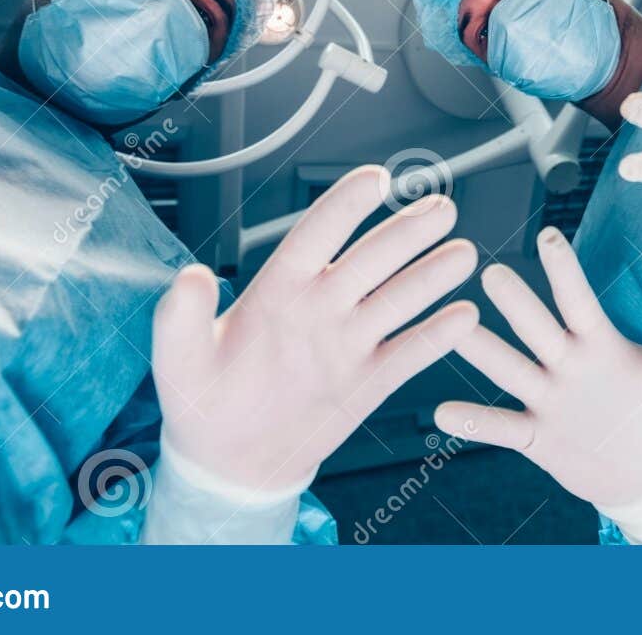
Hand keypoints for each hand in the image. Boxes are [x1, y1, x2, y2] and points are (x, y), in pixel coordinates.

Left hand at [152, 166, 477, 494]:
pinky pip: (408, 353)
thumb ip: (183, 316)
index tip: (376, 180)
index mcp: (278, 288)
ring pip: (398, 299)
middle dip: (407, 234)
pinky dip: (436, 337)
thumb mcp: (178, 359)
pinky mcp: (368, 381)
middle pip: (372, 260)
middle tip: (440, 209)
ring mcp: (348, 342)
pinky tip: (463, 316)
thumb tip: (193, 277)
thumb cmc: (201, 401)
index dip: (345, 206)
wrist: (229, 461)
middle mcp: (321, 306)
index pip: (317, 235)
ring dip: (431, 275)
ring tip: (462, 254)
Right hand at [435, 227, 641, 509]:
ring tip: (457, 329)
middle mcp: (565, 363)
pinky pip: (502, 428)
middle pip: (538, 328)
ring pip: (511, 370)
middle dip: (518, 304)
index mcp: (597, 341)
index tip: (548, 235)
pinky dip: (474, 422)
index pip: (578, 301)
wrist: (640, 470)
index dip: (564, 271)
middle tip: (492, 272)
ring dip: (484, 351)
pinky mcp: (536, 438)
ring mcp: (547, 399)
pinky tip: (443, 413)